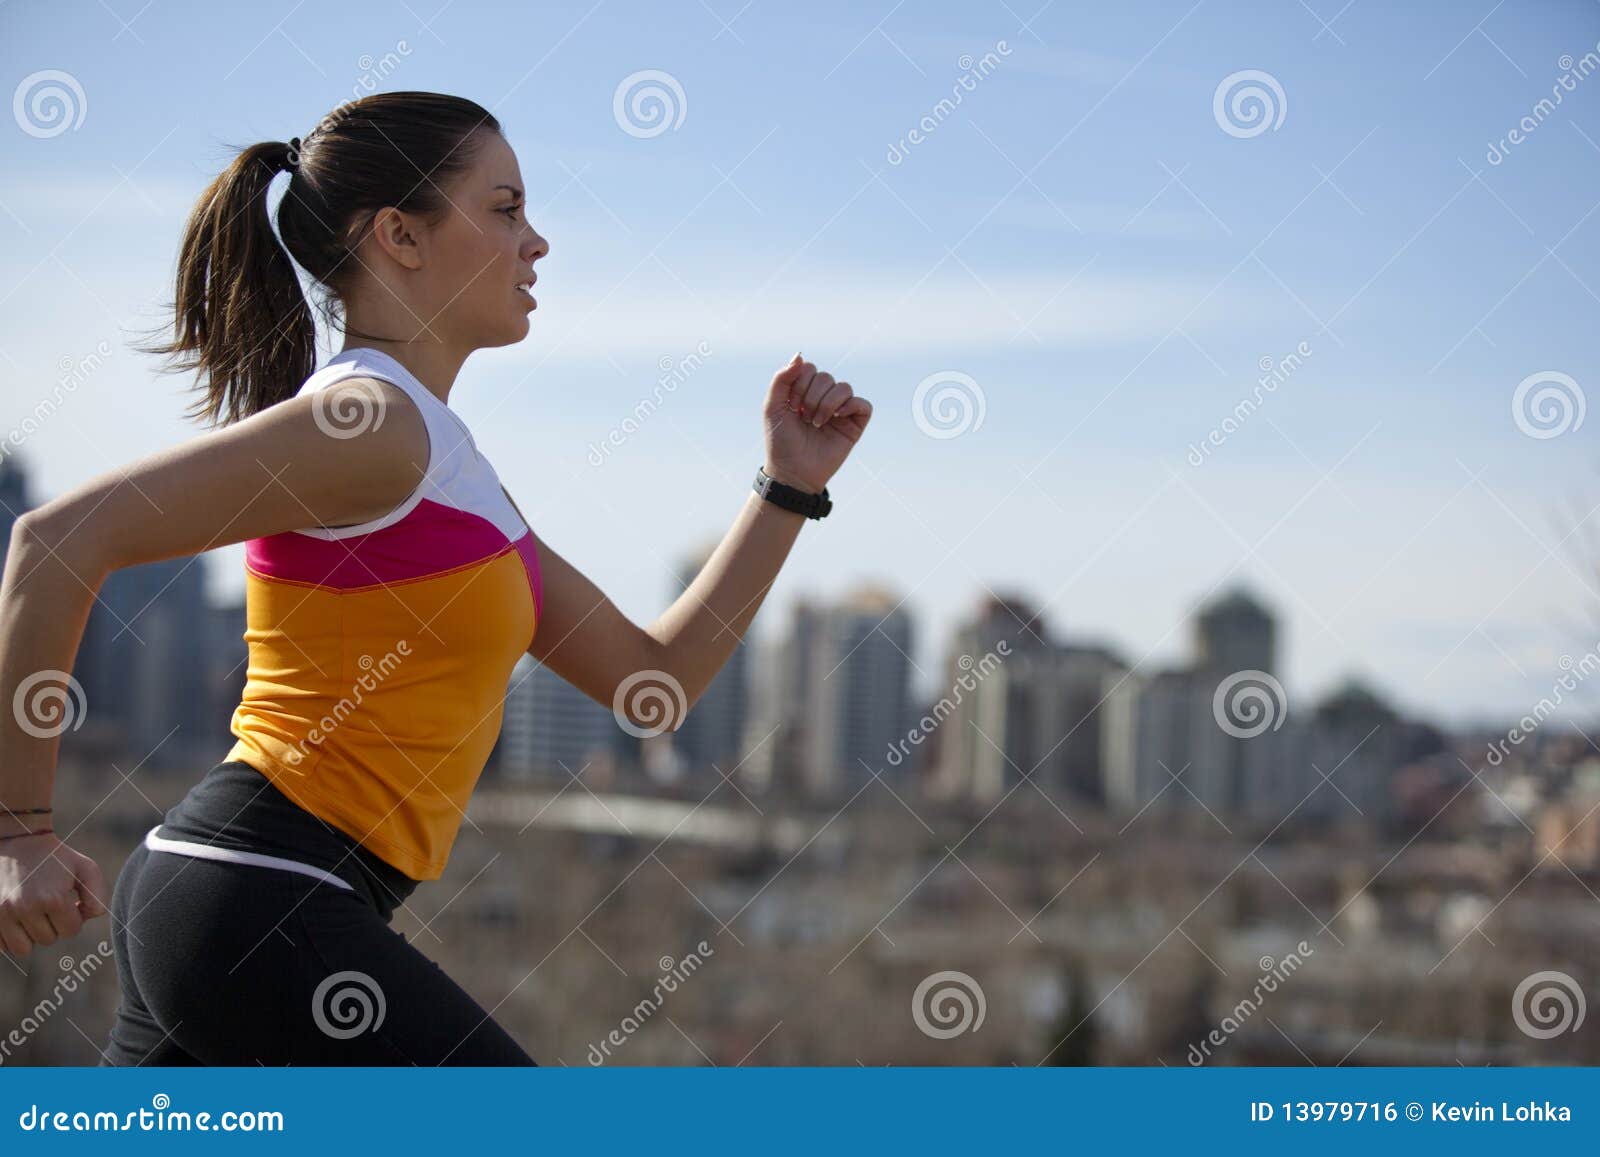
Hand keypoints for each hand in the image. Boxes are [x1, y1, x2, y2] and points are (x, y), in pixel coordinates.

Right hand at [0, 832, 107, 956]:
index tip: (68, 902)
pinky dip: (11, 938)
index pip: (71, 931)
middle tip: (48, 904)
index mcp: (52, 899)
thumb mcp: (85, 867)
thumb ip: (97, 894)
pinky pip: (2, 946)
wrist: (17, 842)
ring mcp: (2, 914)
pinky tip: (16, 918)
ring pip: (23, 949)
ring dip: (31, 935)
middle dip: (52, 925)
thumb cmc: (55, 857)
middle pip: (48, 940)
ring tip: (32, 913)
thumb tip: (91, 916)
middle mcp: (25, 909)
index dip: (74, 918)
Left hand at [762, 353, 872, 493]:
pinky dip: (850, 406)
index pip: (809, 369)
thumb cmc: (781, 441)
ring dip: (827, 404)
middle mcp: (824, 398)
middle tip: (803, 417)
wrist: (792, 472)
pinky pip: (862, 404)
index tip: (791, 407)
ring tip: (816, 423)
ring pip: (844, 388)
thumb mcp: (772, 407)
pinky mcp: (854, 425)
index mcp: (805, 392)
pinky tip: (837, 417)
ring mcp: (841, 411)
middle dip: (811, 396)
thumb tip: (800, 355)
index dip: (799, 384)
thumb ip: (782, 379)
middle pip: (826, 377)